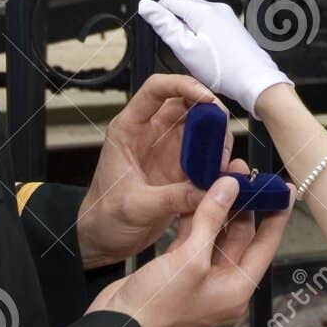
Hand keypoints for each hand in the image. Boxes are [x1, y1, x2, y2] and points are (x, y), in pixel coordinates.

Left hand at [76, 73, 231, 267]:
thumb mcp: (134, 207)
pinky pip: (206, 157)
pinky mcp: (181, 170)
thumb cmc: (103, 217)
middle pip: (187, 105)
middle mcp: (151, 134)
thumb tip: (207, 190)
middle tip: (223, 136)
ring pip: (201, 129)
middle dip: (210, 114)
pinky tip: (223, 177)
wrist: (102, 241)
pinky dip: (218, 163)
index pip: (156, 89)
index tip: (207, 100)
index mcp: (129, 129)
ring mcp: (168, 150)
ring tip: (222, 164)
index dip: (184, 86)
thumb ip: (171, 198)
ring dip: (217, 141)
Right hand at [87, 172, 294, 326]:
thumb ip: (211, 220)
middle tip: (247, 176)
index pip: (265, 245)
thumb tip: (229, 188)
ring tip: (224, 177)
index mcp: (236, 289)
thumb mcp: (190, 259)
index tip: (285, 190)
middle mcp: (223, 284)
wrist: (117, 326)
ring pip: (217, 235)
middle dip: (244, 205)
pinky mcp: (179, 269)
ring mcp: (200, 277)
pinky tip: (196, 195)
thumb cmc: (156, 306)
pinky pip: (195, 238)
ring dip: (220, 208)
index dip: (276, 216)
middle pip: (242, 237)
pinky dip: (196, 218)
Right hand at [137, 0, 292, 113]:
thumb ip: (164, 25)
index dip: (159, 15)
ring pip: (197, 16)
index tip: (161, 34)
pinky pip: (210, 24)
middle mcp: (217, 8)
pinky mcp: (233, 27)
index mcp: (203, 11)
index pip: (170, 0)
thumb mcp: (185, 49)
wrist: (255, 81)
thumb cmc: (222, 69)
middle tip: (179, 49)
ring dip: (189, 30)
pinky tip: (207, 54)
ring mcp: (227, 17)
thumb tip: (146, 6)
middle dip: (175, 24)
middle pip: (184, 6)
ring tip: (195, 54)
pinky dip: (202, 35)